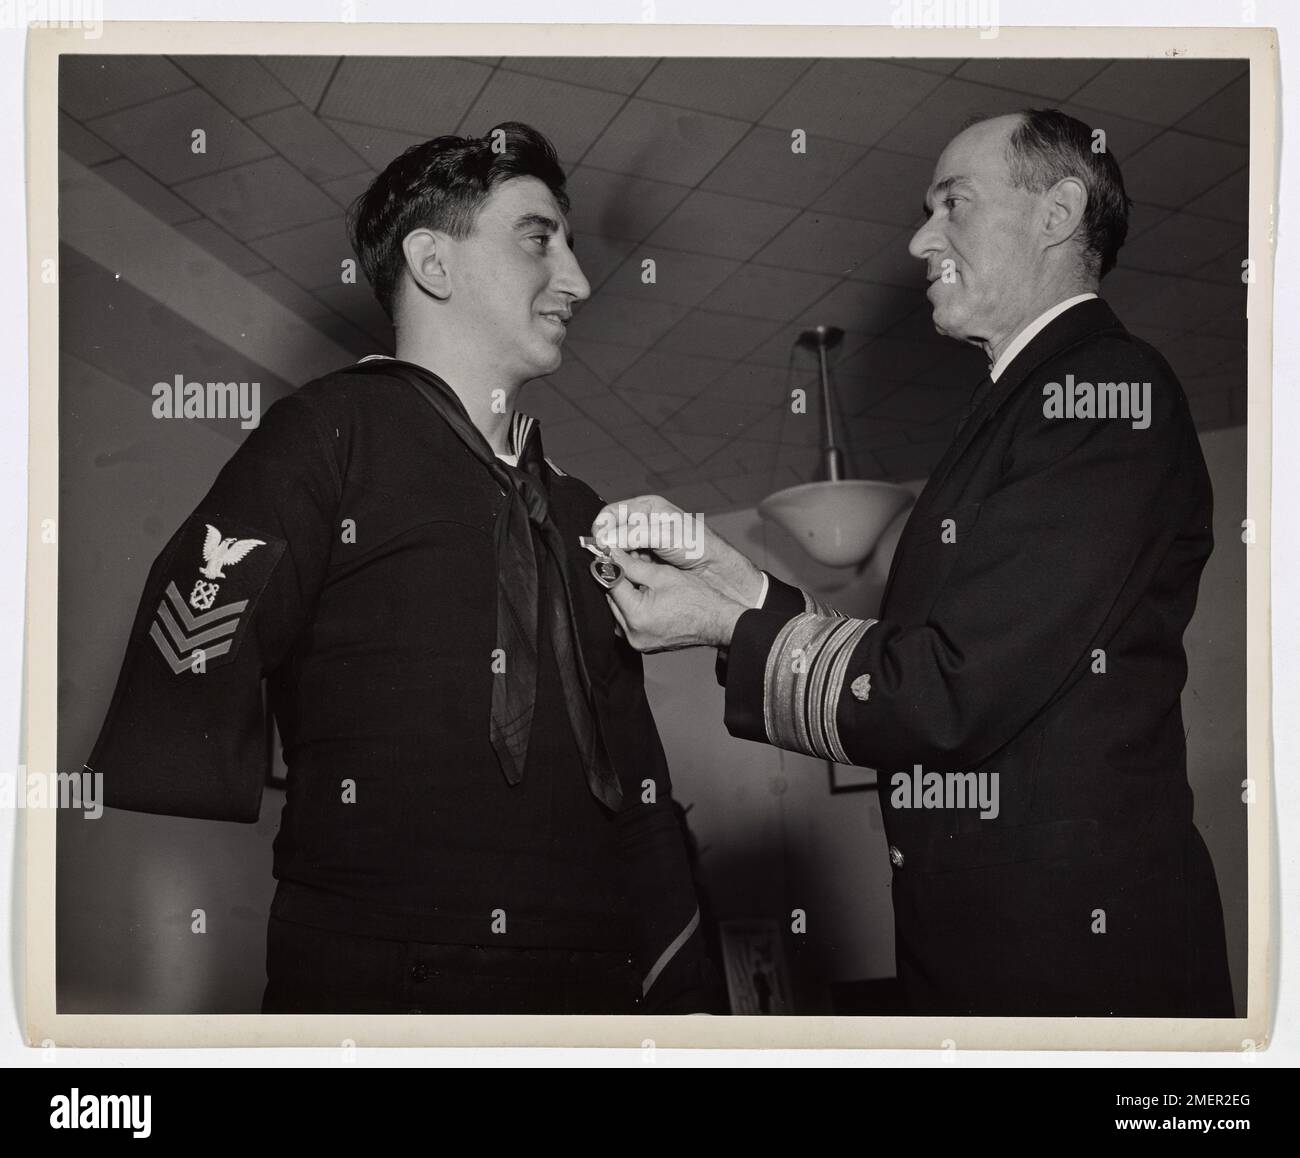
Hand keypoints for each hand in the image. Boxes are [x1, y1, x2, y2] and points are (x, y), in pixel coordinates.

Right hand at [591, 494, 764, 606]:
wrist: (719, 572)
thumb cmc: (700, 546)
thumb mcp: (665, 535)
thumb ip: (633, 535)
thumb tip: (603, 539)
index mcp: (647, 507)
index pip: (611, 513)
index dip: (602, 528)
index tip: (599, 544)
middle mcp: (643, 523)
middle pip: (612, 533)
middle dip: (610, 547)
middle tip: (612, 560)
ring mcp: (645, 544)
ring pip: (618, 551)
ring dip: (619, 561)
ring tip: (629, 568)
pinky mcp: (647, 563)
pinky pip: (628, 566)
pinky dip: (628, 571)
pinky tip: (636, 576)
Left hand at [604, 548, 749, 651]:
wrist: (717, 621)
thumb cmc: (697, 599)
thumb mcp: (662, 574)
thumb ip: (632, 564)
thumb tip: (611, 555)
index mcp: (636, 616)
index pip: (610, 584)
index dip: (610, 566)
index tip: (608, 555)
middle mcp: (633, 634)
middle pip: (612, 599)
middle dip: (618, 581)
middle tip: (628, 565)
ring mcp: (638, 642)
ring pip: (619, 611)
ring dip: (625, 595)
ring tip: (641, 582)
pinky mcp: (644, 645)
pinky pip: (629, 623)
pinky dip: (633, 609)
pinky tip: (645, 597)